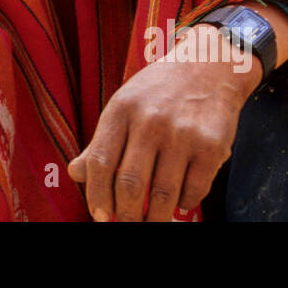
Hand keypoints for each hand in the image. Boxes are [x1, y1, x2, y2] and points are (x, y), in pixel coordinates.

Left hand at [67, 24, 260, 221]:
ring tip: (151, 221)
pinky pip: (194, 191)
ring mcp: (183, 135)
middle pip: (131, 184)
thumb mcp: (124, 105)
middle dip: (127, 214)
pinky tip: (179, 202)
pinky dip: (184, 204)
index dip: (97, 196)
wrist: (209, 65)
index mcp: (122, 110)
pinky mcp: (212, 147)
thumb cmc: (159, 90)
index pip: (101, 163)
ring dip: (156, 218)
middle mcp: (151, 121)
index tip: (100, 215)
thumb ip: (100, 142)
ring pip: (164, 195)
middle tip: (127, 222)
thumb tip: (75, 175)